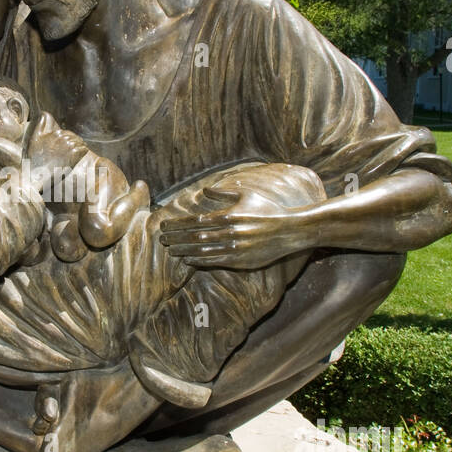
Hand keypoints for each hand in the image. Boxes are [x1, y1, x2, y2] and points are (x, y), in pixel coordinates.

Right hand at [25, 121, 85, 190]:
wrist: (38, 173)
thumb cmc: (35, 158)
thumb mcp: (34, 138)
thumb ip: (40, 125)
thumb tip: (44, 113)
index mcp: (56, 133)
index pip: (67, 133)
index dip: (68, 139)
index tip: (66, 146)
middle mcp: (64, 138)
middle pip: (74, 138)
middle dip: (74, 143)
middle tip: (73, 150)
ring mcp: (70, 146)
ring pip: (80, 143)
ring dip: (80, 147)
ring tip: (77, 153)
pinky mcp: (75, 155)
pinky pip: (83, 150)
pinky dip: (83, 152)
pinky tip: (79, 156)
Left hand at [159, 177, 316, 268]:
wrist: (290, 230)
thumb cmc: (268, 210)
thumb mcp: (246, 195)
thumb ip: (223, 193)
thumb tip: (204, 190)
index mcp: (229, 215)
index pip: (195, 221)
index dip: (178, 225)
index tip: (165, 226)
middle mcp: (229, 232)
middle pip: (195, 236)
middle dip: (176, 238)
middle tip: (161, 239)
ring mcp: (235, 248)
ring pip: (202, 251)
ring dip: (184, 250)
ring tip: (171, 250)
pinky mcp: (241, 261)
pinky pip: (215, 261)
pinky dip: (200, 261)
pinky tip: (188, 260)